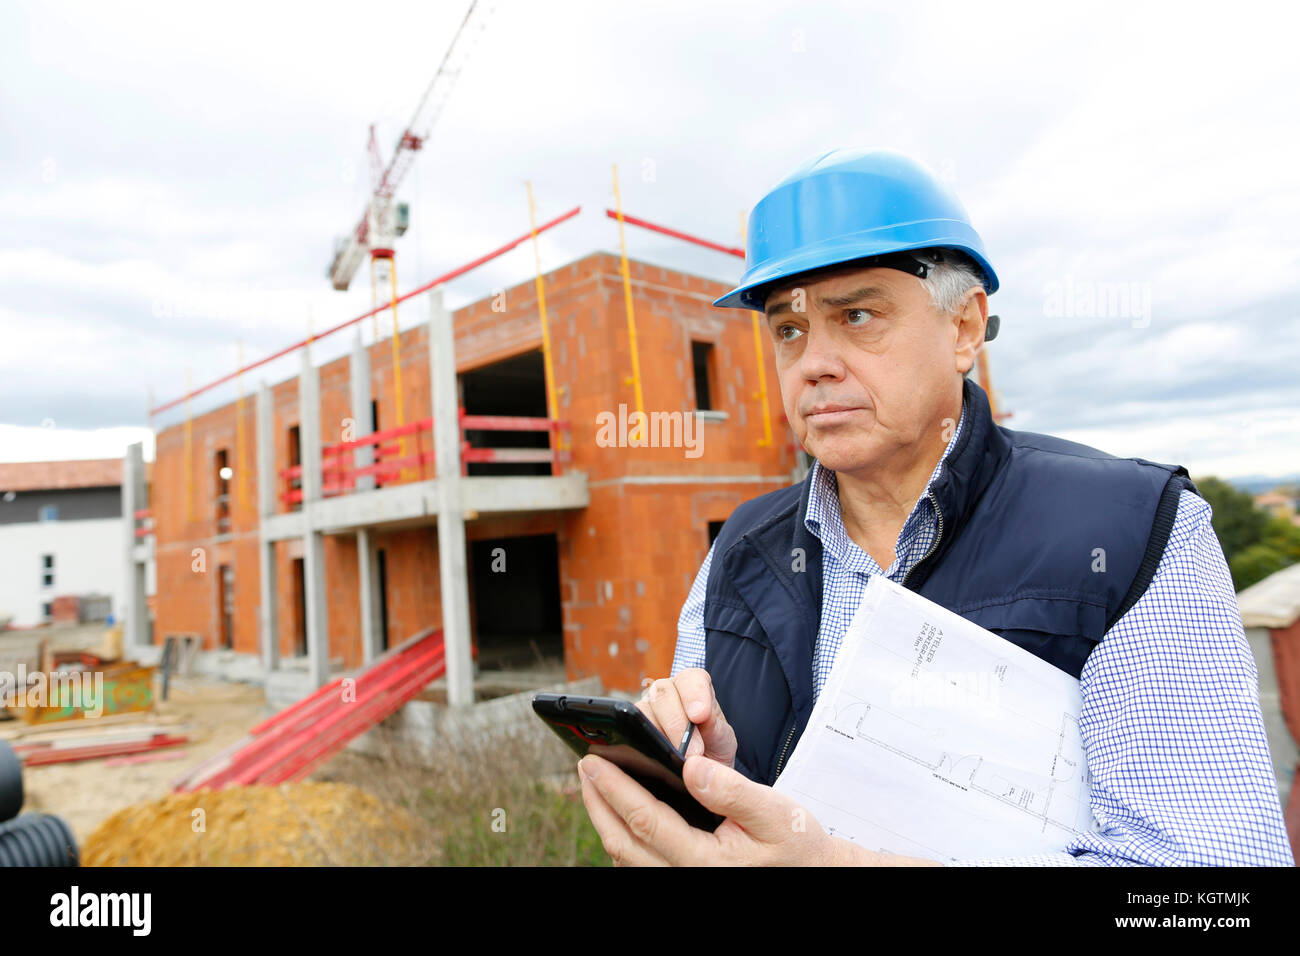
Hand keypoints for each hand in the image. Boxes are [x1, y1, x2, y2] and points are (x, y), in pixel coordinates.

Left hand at [578, 751, 944, 865]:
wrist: (814, 875)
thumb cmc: (797, 845)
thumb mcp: (776, 812)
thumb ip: (732, 790)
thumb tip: (690, 765)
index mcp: (705, 862)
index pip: (646, 822)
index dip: (616, 790)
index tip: (594, 761)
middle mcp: (687, 879)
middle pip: (624, 843)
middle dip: (599, 803)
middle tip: (585, 765)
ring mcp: (682, 884)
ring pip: (627, 858)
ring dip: (606, 819)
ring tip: (596, 784)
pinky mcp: (684, 881)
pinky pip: (641, 865)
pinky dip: (624, 836)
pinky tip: (621, 812)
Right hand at [636, 669, 735, 768]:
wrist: (700, 770)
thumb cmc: (712, 749)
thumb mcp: (721, 740)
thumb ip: (715, 728)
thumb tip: (702, 720)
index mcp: (692, 687)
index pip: (690, 679)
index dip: (694, 693)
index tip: (700, 716)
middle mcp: (666, 692)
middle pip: (663, 693)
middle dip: (677, 723)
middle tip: (693, 751)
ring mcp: (646, 709)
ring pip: (643, 710)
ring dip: (660, 735)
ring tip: (678, 759)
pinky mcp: (632, 728)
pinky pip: (630, 730)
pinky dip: (644, 743)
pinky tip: (658, 759)